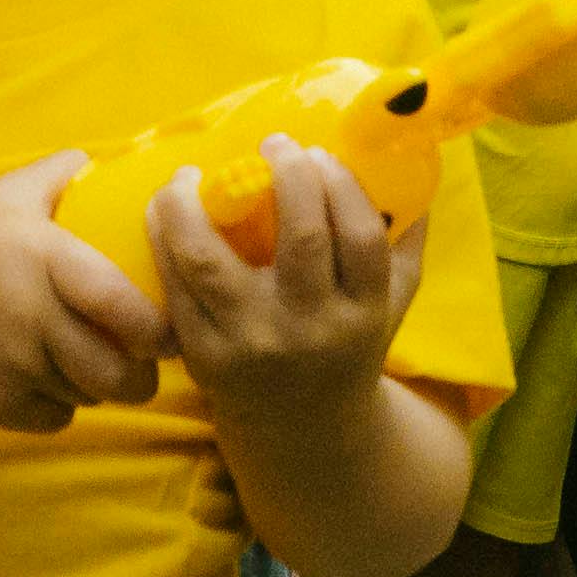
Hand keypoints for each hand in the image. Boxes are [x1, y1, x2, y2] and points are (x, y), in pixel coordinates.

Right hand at [0, 157, 162, 430]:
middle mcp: (34, 317)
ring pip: (84, 398)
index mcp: (46, 259)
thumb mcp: (2, 196)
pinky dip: (55, 407)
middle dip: (139, 378)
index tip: (165, 334)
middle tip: (138, 366)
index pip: (123, 307)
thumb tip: (94, 158)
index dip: (157, 331)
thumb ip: (54, 175)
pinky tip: (42, 383)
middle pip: (117, 374)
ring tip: (85, 369)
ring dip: (93, 389)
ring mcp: (11, 365)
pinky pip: (50, 419)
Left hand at [154, 140, 405, 409]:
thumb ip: (406, 239)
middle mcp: (310, 329)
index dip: (340, 184)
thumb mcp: (392, 303)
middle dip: (284, 175)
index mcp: (364, 312)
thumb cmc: (348, 345)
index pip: (360, 237)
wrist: (304, 431)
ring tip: (191, 173)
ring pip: (209, 260)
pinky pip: (175, 286)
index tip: (318, 153)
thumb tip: (413, 160)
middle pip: (299, 238)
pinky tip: (165, 207)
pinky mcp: (204, 356)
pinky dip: (163, 237)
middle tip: (272, 145)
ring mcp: (252, 343)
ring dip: (191, 204)